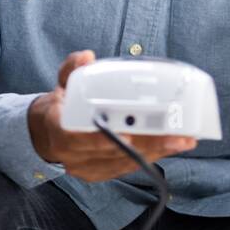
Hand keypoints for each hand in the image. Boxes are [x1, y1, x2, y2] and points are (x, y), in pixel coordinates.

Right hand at [29, 50, 197, 181]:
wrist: (46, 134)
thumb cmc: (61, 106)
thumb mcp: (62, 83)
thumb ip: (73, 69)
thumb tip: (87, 56)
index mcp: (59, 129)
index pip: (78, 137)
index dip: (101, 138)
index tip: (127, 133)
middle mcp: (73, 155)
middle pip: (112, 153)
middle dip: (147, 144)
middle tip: (177, 136)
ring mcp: (87, 168)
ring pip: (124, 163)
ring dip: (156, 152)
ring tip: (183, 140)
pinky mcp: (100, 174)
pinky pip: (128, 168)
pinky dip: (151, 157)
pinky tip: (171, 147)